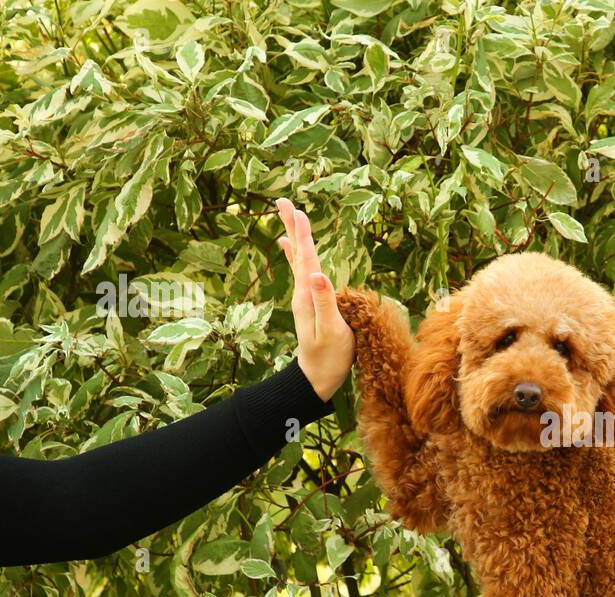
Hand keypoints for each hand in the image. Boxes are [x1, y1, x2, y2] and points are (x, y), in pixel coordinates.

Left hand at [274, 198, 353, 401]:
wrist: (317, 377)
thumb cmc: (330, 358)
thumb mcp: (332, 332)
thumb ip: (325, 302)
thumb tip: (317, 274)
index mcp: (308, 296)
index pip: (306, 259)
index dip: (303, 235)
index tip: (299, 211)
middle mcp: (303, 292)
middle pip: (297, 253)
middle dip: (292, 226)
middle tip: (283, 200)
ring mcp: (304, 296)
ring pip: (298, 259)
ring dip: (294, 235)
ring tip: (287, 214)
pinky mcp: (309, 302)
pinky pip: (301, 270)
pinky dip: (296, 254)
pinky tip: (290, 247)